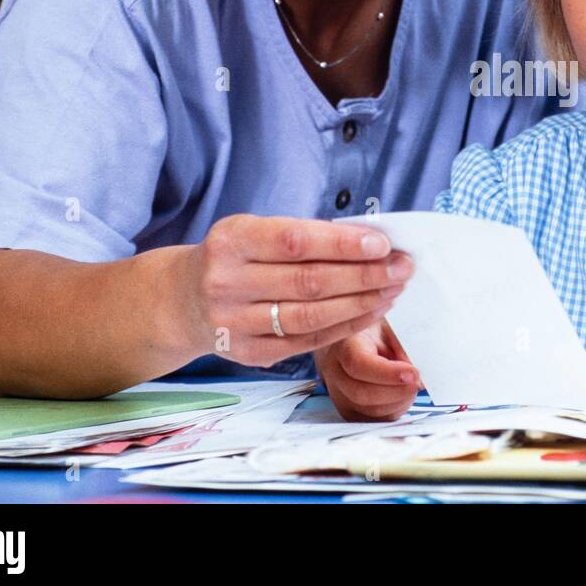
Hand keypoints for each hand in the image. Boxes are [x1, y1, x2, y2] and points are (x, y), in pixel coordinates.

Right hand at [177, 214, 411, 368]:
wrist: (184, 300)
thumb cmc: (236, 257)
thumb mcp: (255, 232)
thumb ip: (305, 235)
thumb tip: (371, 240)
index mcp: (231, 241)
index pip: (295, 241)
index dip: (343, 243)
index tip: (382, 243)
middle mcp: (227, 283)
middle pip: (309, 282)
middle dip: (365, 274)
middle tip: (402, 267)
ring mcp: (235, 323)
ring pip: (311, 316)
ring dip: (361, 303)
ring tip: (393, 289)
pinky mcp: (248, 354)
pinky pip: (307, 341)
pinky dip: (344, 326)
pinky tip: (371, 311)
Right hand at [316, 321, 420, 421]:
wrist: (354, 340)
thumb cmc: (375, 332)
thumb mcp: (390, 327)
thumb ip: (402, 346)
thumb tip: (416, 378)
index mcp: (343, 344)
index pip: (358, 364)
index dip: (388, 374)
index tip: (413, 373)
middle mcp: (334, 372)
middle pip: (361, 394)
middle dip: (397, 392)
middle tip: (417, 381)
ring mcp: (338, 395)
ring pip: (368, 412)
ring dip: (398, 402)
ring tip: (411, 386)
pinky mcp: (348, 411)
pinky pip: (373, 420)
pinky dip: (394, 411)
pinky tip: (402, 396)